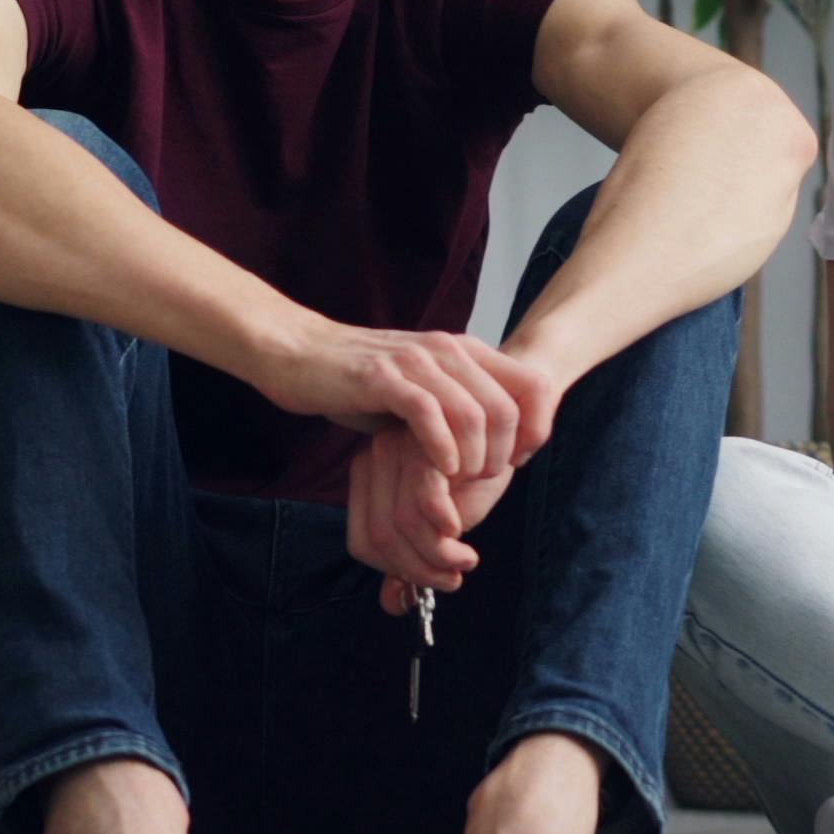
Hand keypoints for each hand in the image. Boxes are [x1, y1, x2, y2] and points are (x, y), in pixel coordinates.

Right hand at [257, 318, 560, 480]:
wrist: (298, 353)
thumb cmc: (359, 382)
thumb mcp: (421, 391)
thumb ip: (458, 408)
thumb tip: (496, 447)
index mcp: (464, 350)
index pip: (533, 385)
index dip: (535, 429)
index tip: (513, 463)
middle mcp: (447, 350)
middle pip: (507, 409)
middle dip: (501, 456)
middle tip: (481, 483)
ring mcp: (416, 362)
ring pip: (473, 414)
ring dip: (472, 460)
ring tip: (457, 483)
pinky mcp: (383, 378)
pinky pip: (429, 414)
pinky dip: (441, 450)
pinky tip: (438, 472)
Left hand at [349, 438, 516, 611]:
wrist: (504, 436)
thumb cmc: (472, 480)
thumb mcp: (438, 526)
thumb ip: (412, 558)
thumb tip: (393, 605)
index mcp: (367, 477)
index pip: (362, 544)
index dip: (397, 570)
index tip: (429, 579)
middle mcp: (374, 459)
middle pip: (380, 539)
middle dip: (419, 571)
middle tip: (452, 580)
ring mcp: (396, 449)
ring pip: (402, 526)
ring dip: (438, 557)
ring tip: (466, 562)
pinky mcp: (425, 446)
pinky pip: (425, 505)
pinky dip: (445, 530)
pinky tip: (462, 534)